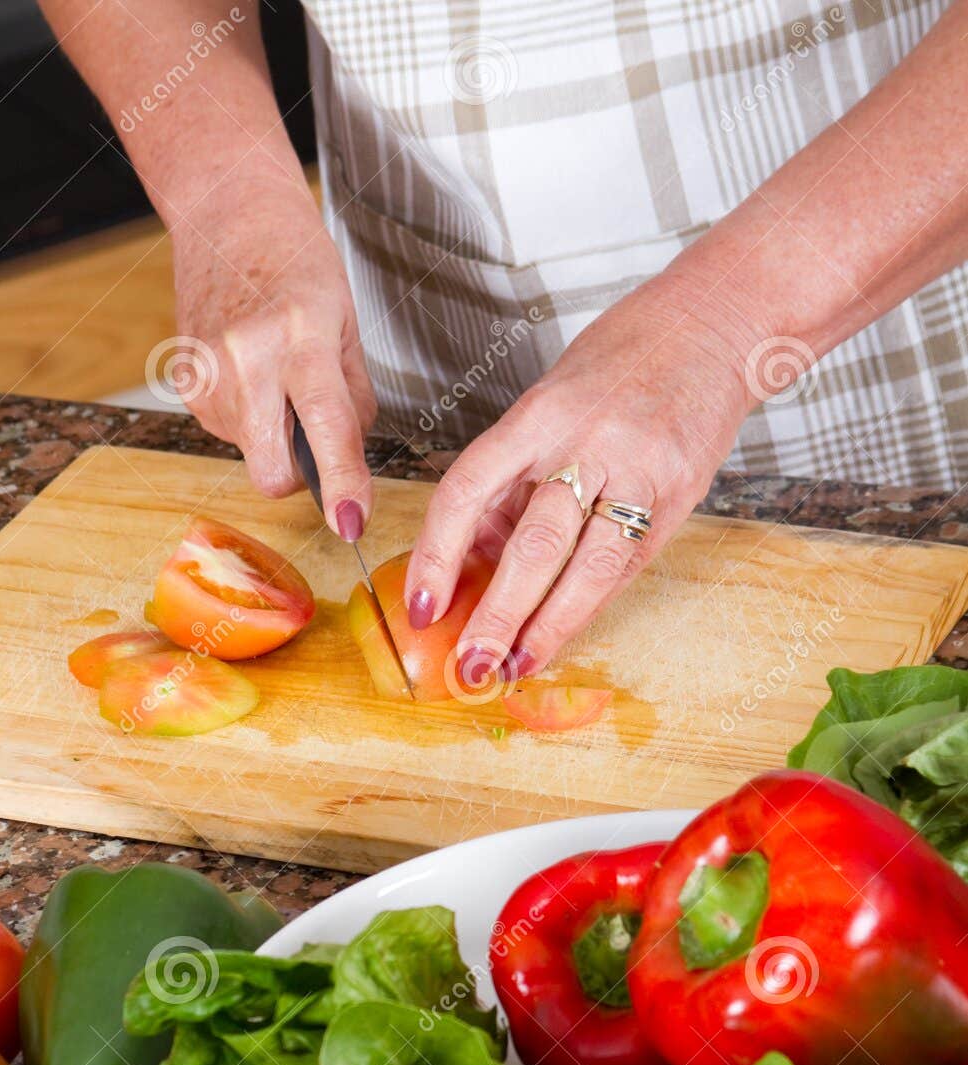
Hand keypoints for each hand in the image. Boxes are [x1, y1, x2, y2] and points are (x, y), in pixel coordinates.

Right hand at [170, 176, 376, 537]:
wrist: (227, 215)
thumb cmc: (295, 260)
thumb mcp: (347, 323)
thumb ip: (354, 400)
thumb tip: (350, 460)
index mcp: (301, 336)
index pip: (326, 428)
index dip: (343, 483)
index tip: (352, 522)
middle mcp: (247, 359)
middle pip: (273, 473)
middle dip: (298, 473)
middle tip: (311, 431)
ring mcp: (208, 375)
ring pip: (251, 455)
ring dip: (272, 436)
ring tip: (275, 375)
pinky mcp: (186, 384)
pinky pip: (227, 433)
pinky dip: (247, 418)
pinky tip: (249, 371)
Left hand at [403, 278, 760, 679]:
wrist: (712, 326)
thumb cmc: (614, 367)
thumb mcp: (544, 406)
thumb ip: (509, 480)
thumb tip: (468, 562)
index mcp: (538, 415)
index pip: (468, 489)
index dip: (438, 555)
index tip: (422, 606)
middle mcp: (587, 442)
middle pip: (534, 542)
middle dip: (498, 613)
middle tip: (472, 665)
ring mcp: (639, 471)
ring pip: (588, 567)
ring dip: (548, 627)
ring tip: (516, 666)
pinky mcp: (678, 497)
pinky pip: (625, 567)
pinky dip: (588, 608)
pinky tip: (560, 637)